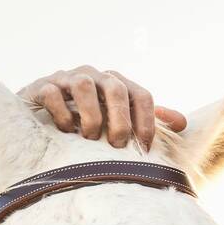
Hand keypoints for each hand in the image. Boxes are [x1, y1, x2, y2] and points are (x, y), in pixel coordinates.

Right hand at [17, 65, 186, 149]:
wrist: (41, 122)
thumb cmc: (89, 124)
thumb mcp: (121, 123)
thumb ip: (150, 121)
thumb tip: (182, 122)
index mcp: (117, 84)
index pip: (142, 95)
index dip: (147, 122)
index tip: (144, 148)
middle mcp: (94, 76)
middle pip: (116, 88)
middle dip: (120, 120)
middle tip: (118, 145)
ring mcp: (66, 78)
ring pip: (84, 86)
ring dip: (92, 115)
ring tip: (91, 138)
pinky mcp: (40, 87)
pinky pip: (53, 93)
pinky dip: (63, 113)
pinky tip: (68, 131)